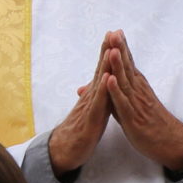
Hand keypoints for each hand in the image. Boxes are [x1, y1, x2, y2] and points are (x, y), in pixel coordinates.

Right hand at [46, 36, 116, 178]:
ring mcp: (90, 106)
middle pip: (100, 70)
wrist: (67, 150)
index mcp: (95, 94)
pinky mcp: (91, 119)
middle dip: (106, 51)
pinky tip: (107, 79)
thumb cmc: (82, 129)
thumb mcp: (92, 109)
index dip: (108, 52)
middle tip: (112, 32)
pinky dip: (103, 91)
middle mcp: (92, 96)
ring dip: (104, 65)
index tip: (115, 34)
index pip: (103, 69)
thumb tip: (100, 82)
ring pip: (99, 83)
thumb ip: (96, 95)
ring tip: (110, 49)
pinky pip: (98, 104)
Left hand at [102, 30, 182, 173]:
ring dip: (118, 66)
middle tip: (115, 33)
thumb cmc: (149, 122)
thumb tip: (92, 84)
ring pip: (125, 82)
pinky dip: (116, 91)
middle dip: (120, 49)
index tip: (114, 31)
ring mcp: (136, 103)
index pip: (129, 63)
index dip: (121, 48)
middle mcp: (138, 91)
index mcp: (137, 86)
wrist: (170, 141)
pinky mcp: (133, 118)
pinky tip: (110, 80)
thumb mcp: (127, 105)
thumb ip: (110, 93)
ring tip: (113, 50)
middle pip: (128, 67)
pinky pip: (123, 103)